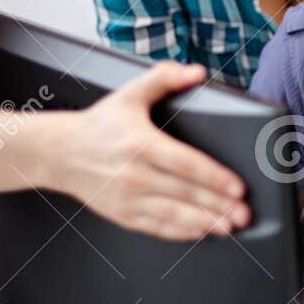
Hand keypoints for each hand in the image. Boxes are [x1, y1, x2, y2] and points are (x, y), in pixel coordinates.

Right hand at [50, 62, 248, 239]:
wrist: (59, 153)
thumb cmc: (98, 125)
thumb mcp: (130, 93)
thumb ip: (164, 77)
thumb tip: (195, 72)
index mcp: (141, 144)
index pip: (185, 164)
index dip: (214, 177)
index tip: (237, 187)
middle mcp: (135, 174)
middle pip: (185, 193)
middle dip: (218, 205)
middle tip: (244, 213)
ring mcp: (128, 198)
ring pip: (173, 215)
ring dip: (204, 223)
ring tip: (229, 227)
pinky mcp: (123, 214)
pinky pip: (156, 227)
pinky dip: (180, 232)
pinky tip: (200, 232)